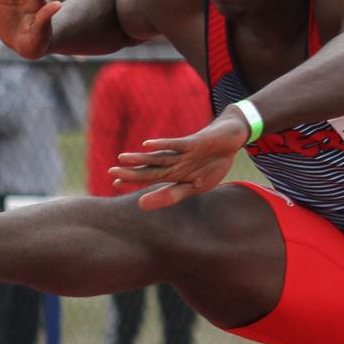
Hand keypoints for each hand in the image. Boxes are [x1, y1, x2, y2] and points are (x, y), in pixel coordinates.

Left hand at [111, 113, 246, 208]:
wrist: (232, 139)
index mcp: (173, 173)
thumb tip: (141, 205)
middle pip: (150, 169)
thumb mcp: (195, 186)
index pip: (149, 178)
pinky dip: (163, 145)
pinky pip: (176, 144)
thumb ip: (172, 195)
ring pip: (159, 157)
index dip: (133, 181)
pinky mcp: (194, 142)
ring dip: (141, 158)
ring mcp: (182, 152)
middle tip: (111, 172)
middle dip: (131, 172)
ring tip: (122, 158)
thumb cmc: (212, 163)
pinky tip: (147, 145)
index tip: (115, 184)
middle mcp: (174, 162)